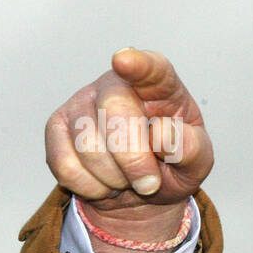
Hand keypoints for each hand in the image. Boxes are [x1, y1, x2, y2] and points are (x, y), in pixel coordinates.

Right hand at [45, 49, 213, 228]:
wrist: (140, 192)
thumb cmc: (171, 166)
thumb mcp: (197, 162)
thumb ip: (191, 149)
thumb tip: (163, 134)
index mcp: (159, 86)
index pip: (151, 70)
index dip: (138, 65)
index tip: (124, 60)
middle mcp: (116, 85)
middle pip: (114, 111)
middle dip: (133, 159)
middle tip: (150, 183)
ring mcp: (81, 102)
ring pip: (88, 144)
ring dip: (114, 178)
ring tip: (128, 178)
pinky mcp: (55, 127)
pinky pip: (66, 165)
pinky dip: (91, 187)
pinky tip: (105, 181)